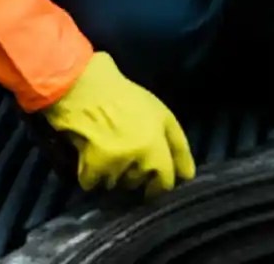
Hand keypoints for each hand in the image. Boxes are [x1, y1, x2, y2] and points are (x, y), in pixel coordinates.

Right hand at [41, 51, 195, 199]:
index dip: (161, 183)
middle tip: (127, 153)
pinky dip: (90, 175)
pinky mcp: (91, 169)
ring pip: (117, 184)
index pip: (167, 180)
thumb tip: (188, 176)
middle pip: (140, 182)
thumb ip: (178, 146)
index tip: (154, 181)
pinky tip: (90, 156)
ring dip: (114, 175)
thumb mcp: (163, 115)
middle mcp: (140, 158)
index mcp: (158, 145)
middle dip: (136, 174)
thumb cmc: (127, 98)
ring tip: (109, 150)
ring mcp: (115, 165)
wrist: (85, 89)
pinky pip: (93, 184)